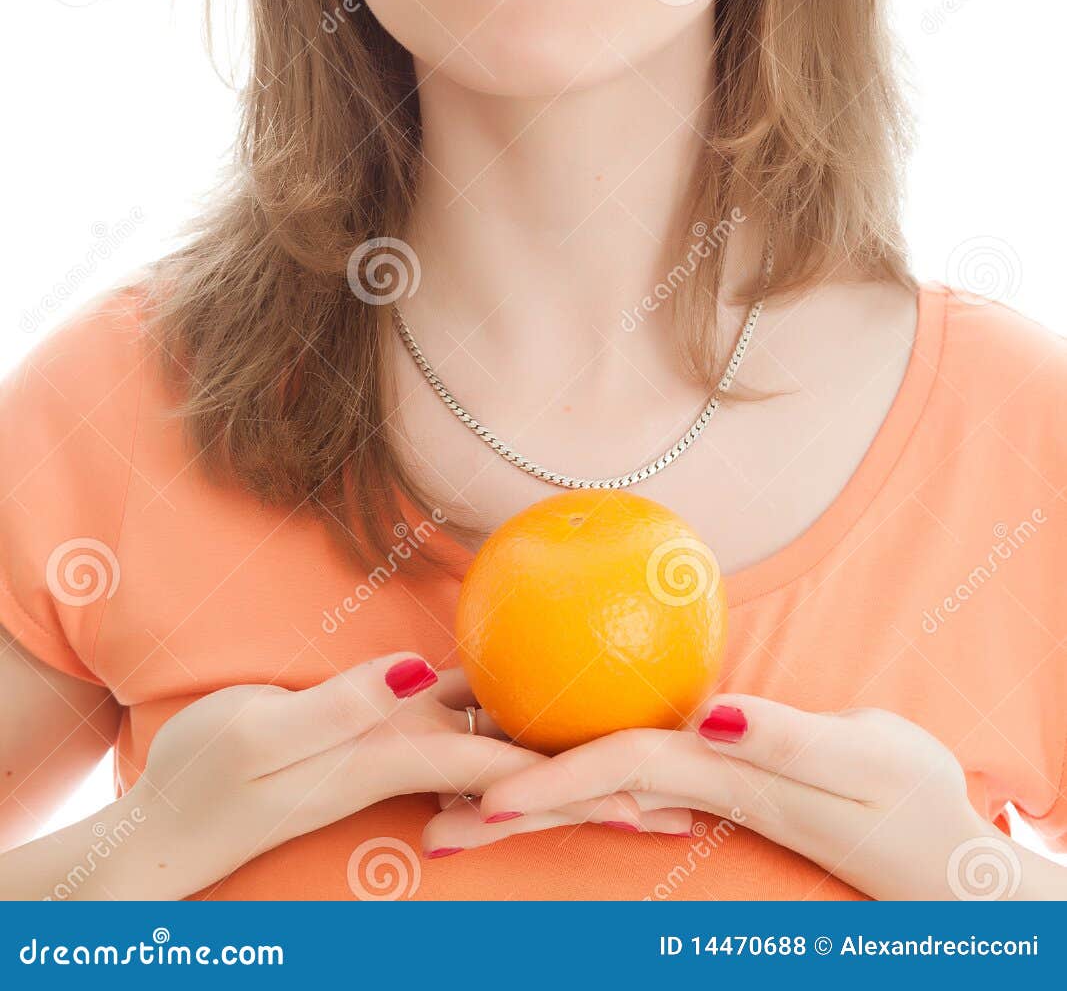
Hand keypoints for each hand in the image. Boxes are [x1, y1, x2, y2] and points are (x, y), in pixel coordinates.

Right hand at [132, 653, 685, 892]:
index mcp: (393, 759)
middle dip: (607, 786)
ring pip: (505, 744)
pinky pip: (464, 718)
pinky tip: (545, 696)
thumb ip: (339, 707)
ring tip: (651, 766)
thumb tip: (419, 674)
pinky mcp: (384, 730)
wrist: (168, 821)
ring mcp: (402, 744)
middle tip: (693, 805)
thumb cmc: (203, 780)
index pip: (506, 770)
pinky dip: (513, 717)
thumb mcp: (261, 741)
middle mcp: (412, 755)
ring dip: (573, 761)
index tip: (650, 799)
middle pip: (527, 769)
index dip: (574, 779)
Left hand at [429, 693, 994, 899]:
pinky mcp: (718, 786)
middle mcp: (698, 789)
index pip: (619, 769)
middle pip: (588, 792)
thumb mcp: (868, 763)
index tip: (482, 799)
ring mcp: (704, 793)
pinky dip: (585, 772)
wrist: (944, 858)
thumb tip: (714, 717)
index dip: (553, 780)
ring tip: (459, 804)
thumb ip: (790, 742)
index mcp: (723, 779)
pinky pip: (635, 775)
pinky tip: (563, 760)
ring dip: (533, 795)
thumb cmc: (914, 805)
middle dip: (509, 807)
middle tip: (428, 825)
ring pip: (600, 790)